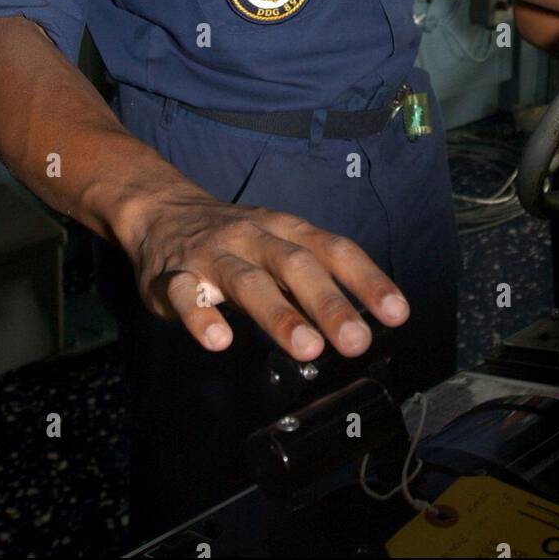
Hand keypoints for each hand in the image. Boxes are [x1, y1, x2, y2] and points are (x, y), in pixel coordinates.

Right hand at [127, 188, 409, 360]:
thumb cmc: (238, 239)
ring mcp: (213, 254)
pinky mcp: (173, 276)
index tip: (398, 314)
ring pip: (247, 281)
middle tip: (356, 341)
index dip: (367, 280)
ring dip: (278, 313)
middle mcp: (254, 237)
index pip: (334, 250)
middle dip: (328, 303)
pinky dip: (201, 316)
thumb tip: (366, 319)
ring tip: (307, 348)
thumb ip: (315, 277)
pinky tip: (219, 340)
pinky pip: (186, 294)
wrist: (161, 211)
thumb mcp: (281, 244)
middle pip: (295, 265)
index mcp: (287, 230)